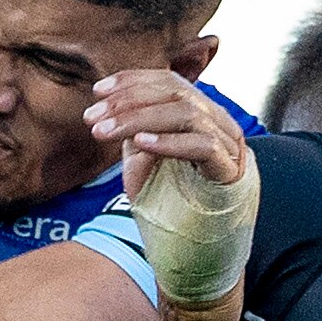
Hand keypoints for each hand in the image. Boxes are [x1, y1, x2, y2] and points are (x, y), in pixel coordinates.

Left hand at [85, 69, 248, 182]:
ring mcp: (227, 143)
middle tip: (92, 116)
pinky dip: (169, 141)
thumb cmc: (170, 197)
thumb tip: (110, 105)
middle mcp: (217, 120)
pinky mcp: (229, 168)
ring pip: (185, 113)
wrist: (194, 240)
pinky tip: (140, 142)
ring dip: (139, 119)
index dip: (132, 80)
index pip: (168, 82)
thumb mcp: (143, 157)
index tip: (98, 90)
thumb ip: (133, 129)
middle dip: (128, 101)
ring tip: (106, 132)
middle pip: (175, 92)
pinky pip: (202, 145)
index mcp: (199, 112)